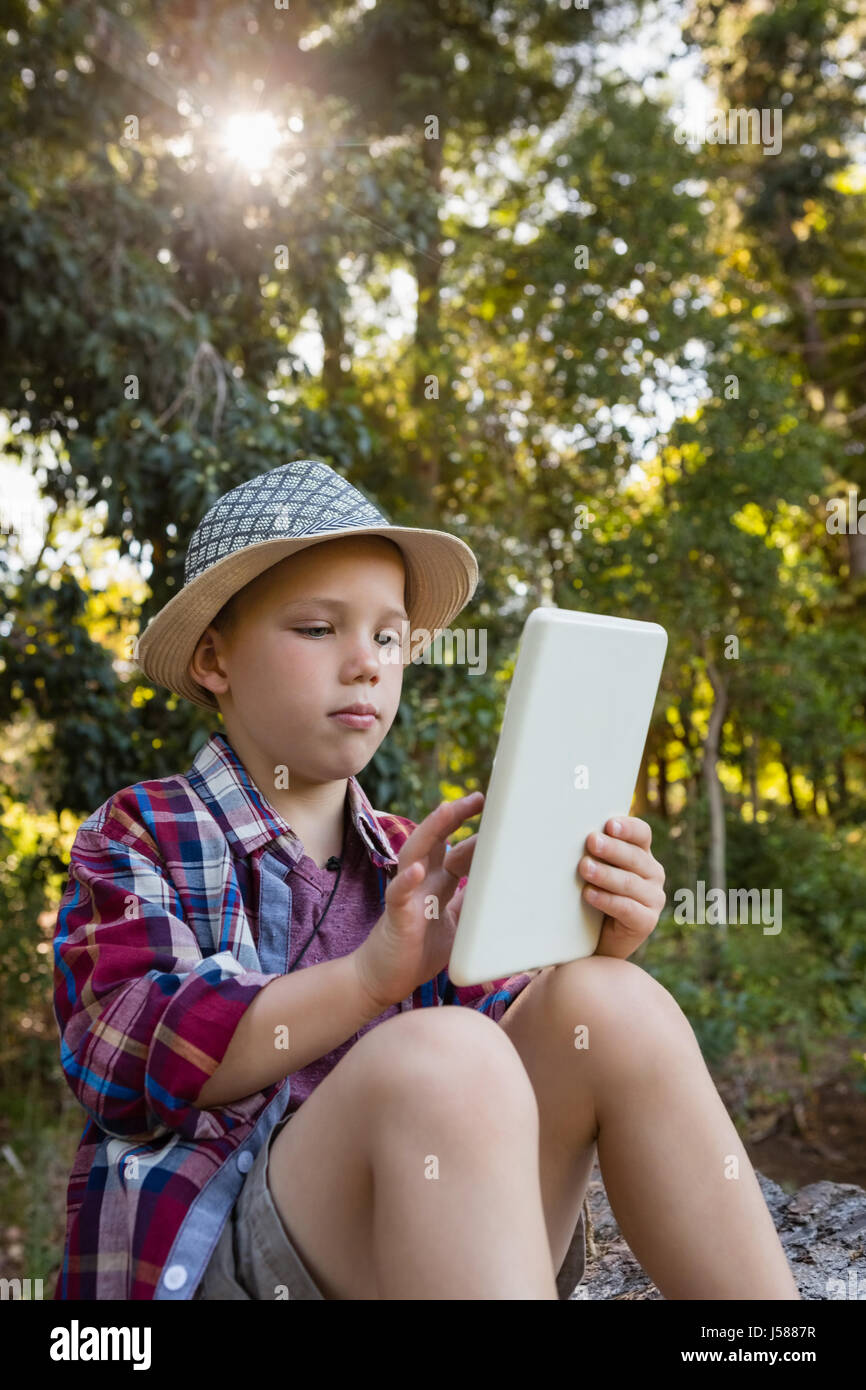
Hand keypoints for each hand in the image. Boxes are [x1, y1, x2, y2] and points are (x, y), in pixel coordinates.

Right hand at [353, 792, 482, 1014]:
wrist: (385, 978)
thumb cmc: (419, 949)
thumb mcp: (456, 924)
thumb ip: (469, 903)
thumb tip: (500, 890)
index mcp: (436, 883)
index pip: (455, 850)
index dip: (474, 835)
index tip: (497, 815)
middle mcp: (421, 882)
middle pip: (434, 840)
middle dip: (453, 816)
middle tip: (478, 798)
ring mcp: (407, 897)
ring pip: (414, 856)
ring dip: (430, 832)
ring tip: (446, 812)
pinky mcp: (396, 917)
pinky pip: (398, 896)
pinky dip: (406, 882)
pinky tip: (416, 871)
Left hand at [579, 816, 664, 959]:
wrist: (597, 938)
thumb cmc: (593, 892)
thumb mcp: (596, 867)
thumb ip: (594, 850)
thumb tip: (567, 830)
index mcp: (642, 853)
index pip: (641, 834)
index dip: (628, 828)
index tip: (609, 825)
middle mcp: (653, 873)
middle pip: (635, 857)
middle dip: (612, 849)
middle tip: (591, 842)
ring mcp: (654, 898)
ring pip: (630, 882)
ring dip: (606, 874)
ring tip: (584, 867)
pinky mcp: (647, 921)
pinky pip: (627, 908)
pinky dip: (607, 900)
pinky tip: (588, 894)